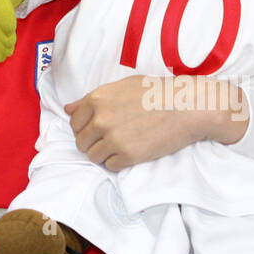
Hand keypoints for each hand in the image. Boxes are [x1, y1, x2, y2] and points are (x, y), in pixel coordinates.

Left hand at [65, 75, 248, 171]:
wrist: (185, 107)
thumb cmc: (155, 92)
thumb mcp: (120, 87)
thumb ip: (92, 99)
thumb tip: (68, 109)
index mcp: (97, 100)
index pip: (74, 122)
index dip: (84, 127)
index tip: (96, 129)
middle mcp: (100, 119)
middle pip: (81, 141)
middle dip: (92, 142)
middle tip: (111, 139)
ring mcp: (113, 139)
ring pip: (93, 156)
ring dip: (104, 154)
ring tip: (120, 146)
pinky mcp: (127, 156)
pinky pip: (110, 166)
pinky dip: (117, 163)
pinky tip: (130, 152)